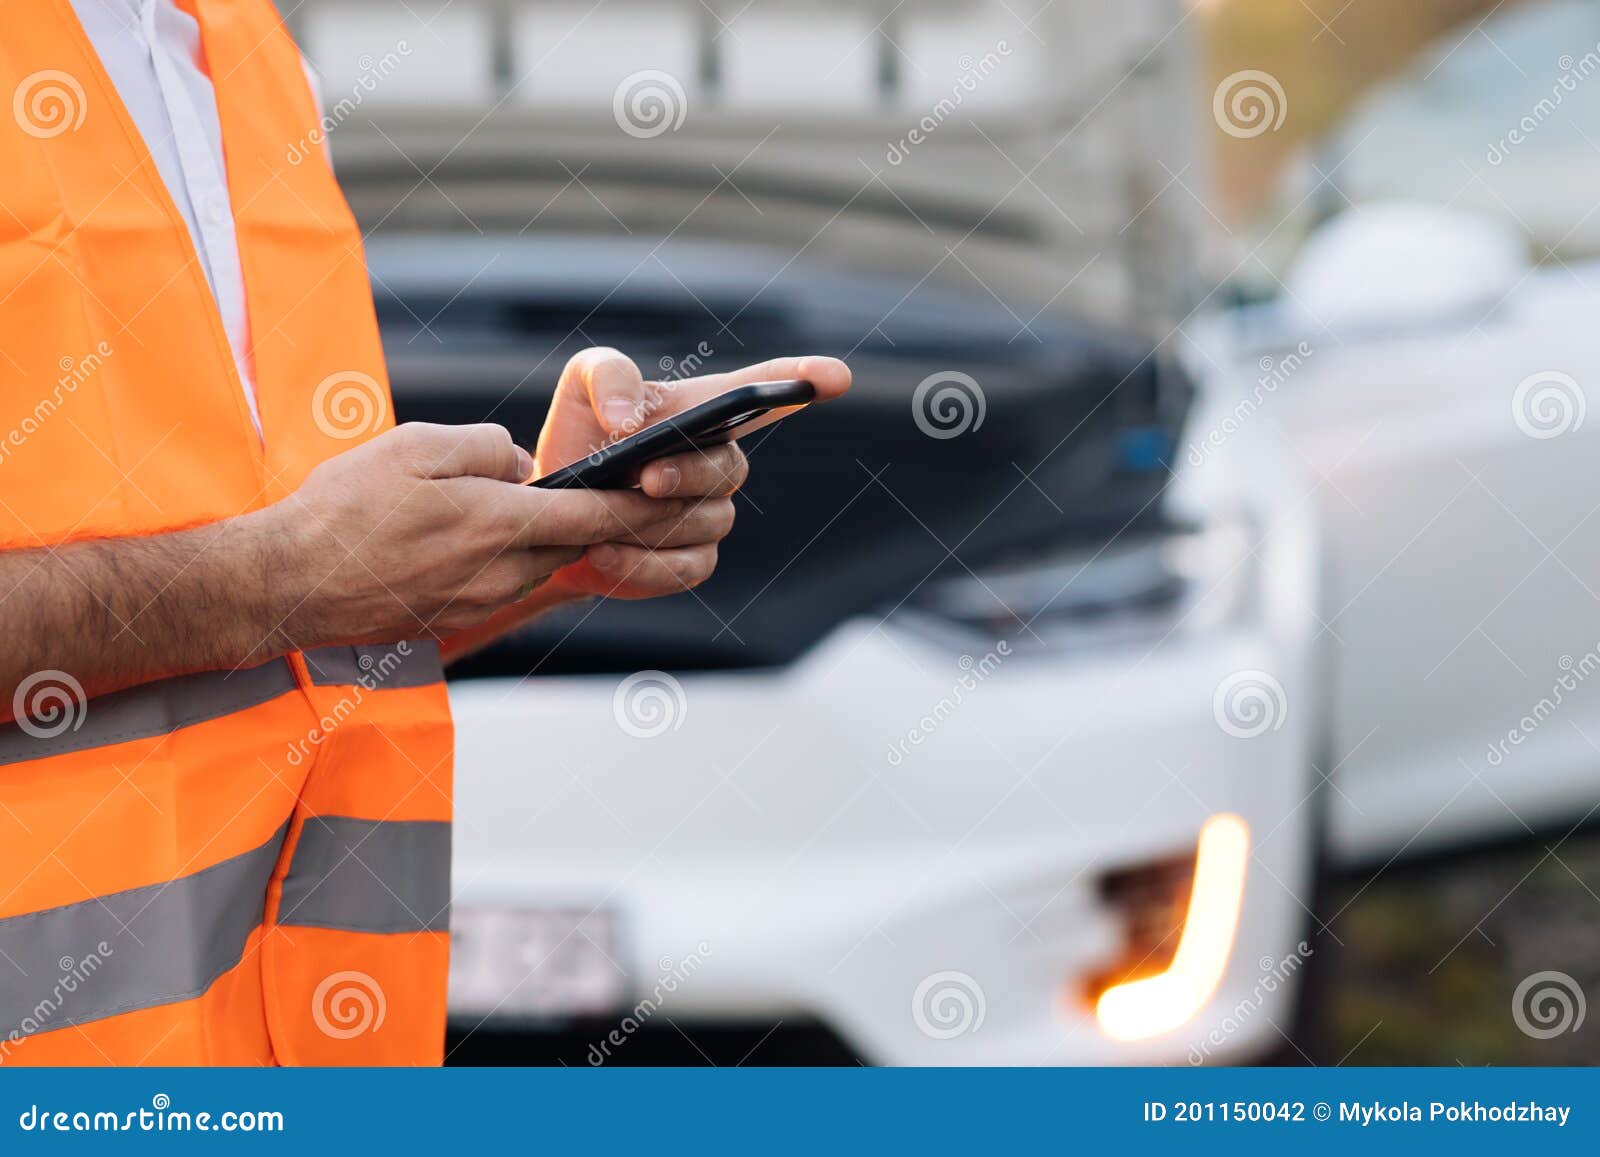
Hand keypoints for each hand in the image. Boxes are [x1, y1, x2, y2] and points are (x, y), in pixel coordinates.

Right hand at [260, 422, 696, 644]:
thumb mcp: (413, 448)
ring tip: (532, 504)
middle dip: (602, 519)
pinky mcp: (457, 617)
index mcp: (498, 524)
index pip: (596, 515)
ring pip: (540, 563)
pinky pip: (504, 582)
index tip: (669, 487)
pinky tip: (478, 536)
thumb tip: (520, 462)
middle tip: (620, 488)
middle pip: (576, 542)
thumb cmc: (343, 510)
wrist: (288, 586)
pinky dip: (511, 559)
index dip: (639, 502)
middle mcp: (501, 572)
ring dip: (549, 537)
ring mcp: (480, 601)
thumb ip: (482, 447)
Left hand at [536, 349, 851, 599]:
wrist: (550, 517)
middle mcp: (718, 463)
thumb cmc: (579, 443)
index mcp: (703, 412)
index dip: (802, 380)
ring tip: (596, 520)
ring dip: (645, 523)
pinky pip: (682, 568)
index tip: (835, 376)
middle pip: (729, 468)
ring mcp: (711, 516)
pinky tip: (600, 554)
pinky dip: (637, 564)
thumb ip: (607, 378)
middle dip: (688, 474)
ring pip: (702, 523)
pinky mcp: (692, 563)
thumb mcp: (581, 390)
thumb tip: (628, 419)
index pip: (763, 392)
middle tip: (644, 477)